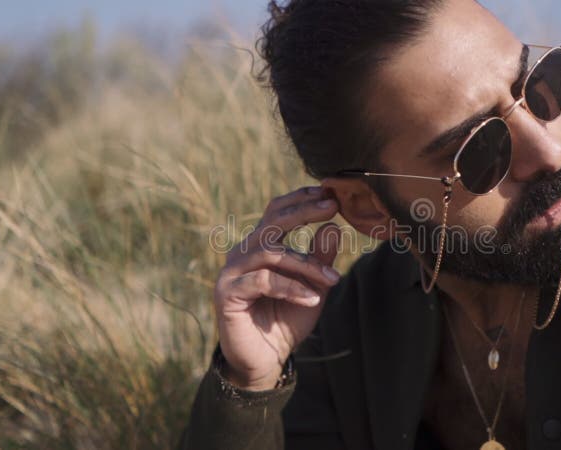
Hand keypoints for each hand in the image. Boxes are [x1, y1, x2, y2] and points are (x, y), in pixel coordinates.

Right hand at [214, 186, 340, 390]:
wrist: (265, 360)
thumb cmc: (286, 320)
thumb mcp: (312, 288)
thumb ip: (320, 259)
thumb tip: (333, 227)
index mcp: (260, 246)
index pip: (276, 212)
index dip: (300, 199)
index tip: (329, 194)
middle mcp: (243, 253)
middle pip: (272, 223)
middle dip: (303, 213)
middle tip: (331, 207)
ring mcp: (232, 272)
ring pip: (271, 253)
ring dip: (306, 263)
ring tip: (333, 279)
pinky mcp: (227, 293)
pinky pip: (264, 281)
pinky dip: (292, 287)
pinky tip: (312, 298)